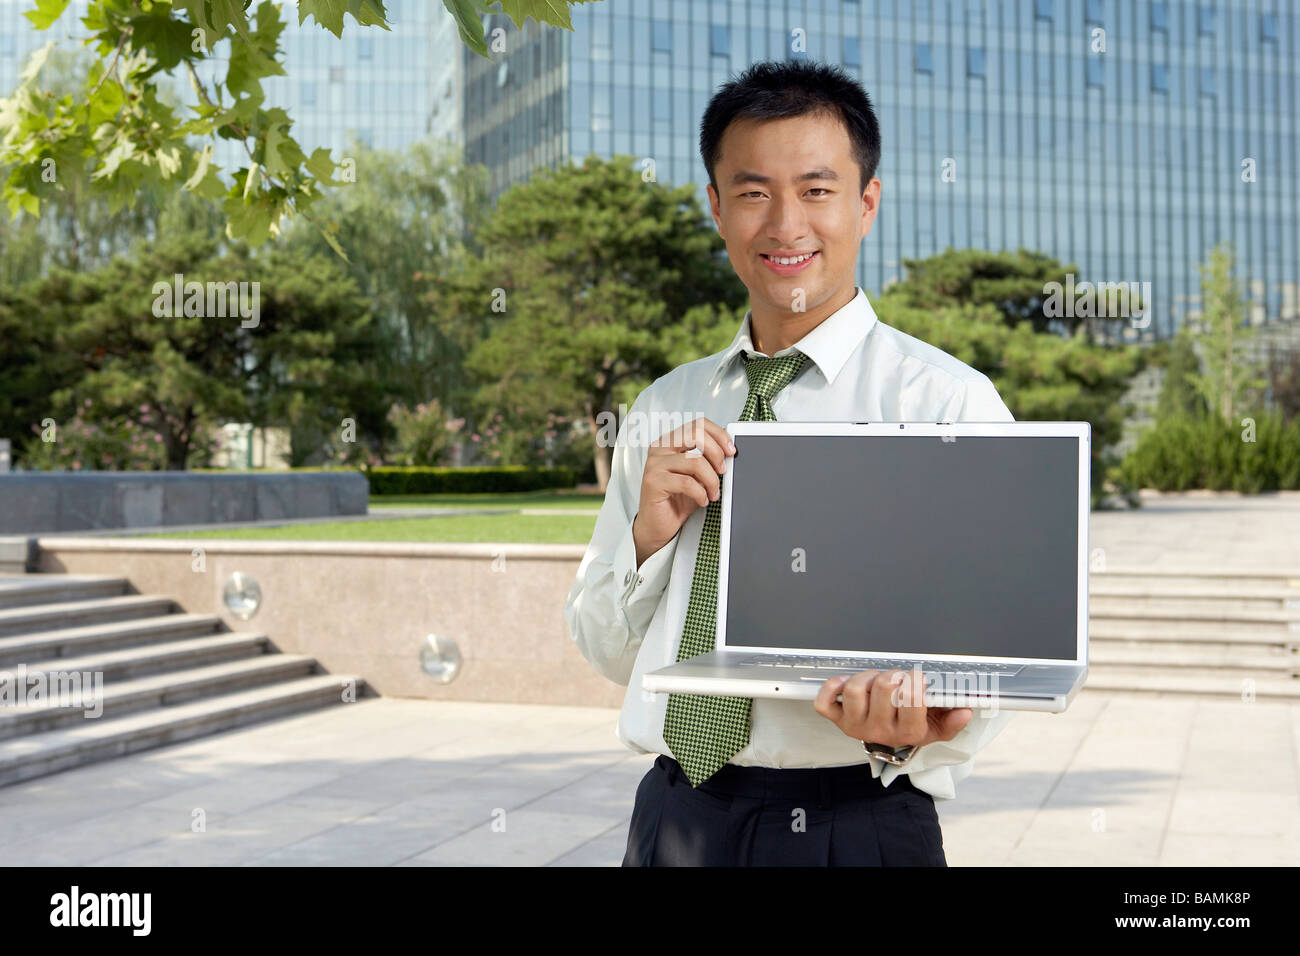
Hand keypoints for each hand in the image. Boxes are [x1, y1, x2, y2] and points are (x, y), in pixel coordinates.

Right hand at [633, 416, 735, 567]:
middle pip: (696, 436)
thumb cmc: (677, 499)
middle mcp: (660, 448)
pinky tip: (702, 500)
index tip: (731, 451)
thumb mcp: (697, 475)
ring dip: (712, 480)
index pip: (698, 425)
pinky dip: (701, 493)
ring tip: (713, 492)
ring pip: (695, 461)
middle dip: (717, 454)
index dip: (719, 435)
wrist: (658, 525)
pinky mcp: (653, 482)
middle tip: (723, 472)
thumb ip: (707, 458)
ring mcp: (654, 464)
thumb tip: (729, 447)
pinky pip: (687, 482)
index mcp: (670, 441)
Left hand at [813, 668, 972, 749]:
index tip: (918, 677)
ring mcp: (856, 726)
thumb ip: (953, 721)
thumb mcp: (938, 729)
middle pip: (884, 687)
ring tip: (876, 680)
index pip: (911, 698)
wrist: (890, 745)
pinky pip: (824, 702)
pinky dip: (832, 686)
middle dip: (894, 674)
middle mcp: (880, 731)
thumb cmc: (913, 728)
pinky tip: (845, 683)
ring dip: (867, 676)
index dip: (915, 680)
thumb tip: (965, 711)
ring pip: (855, 689)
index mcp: (908, 732)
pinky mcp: (838, 721)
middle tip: (898, 678)